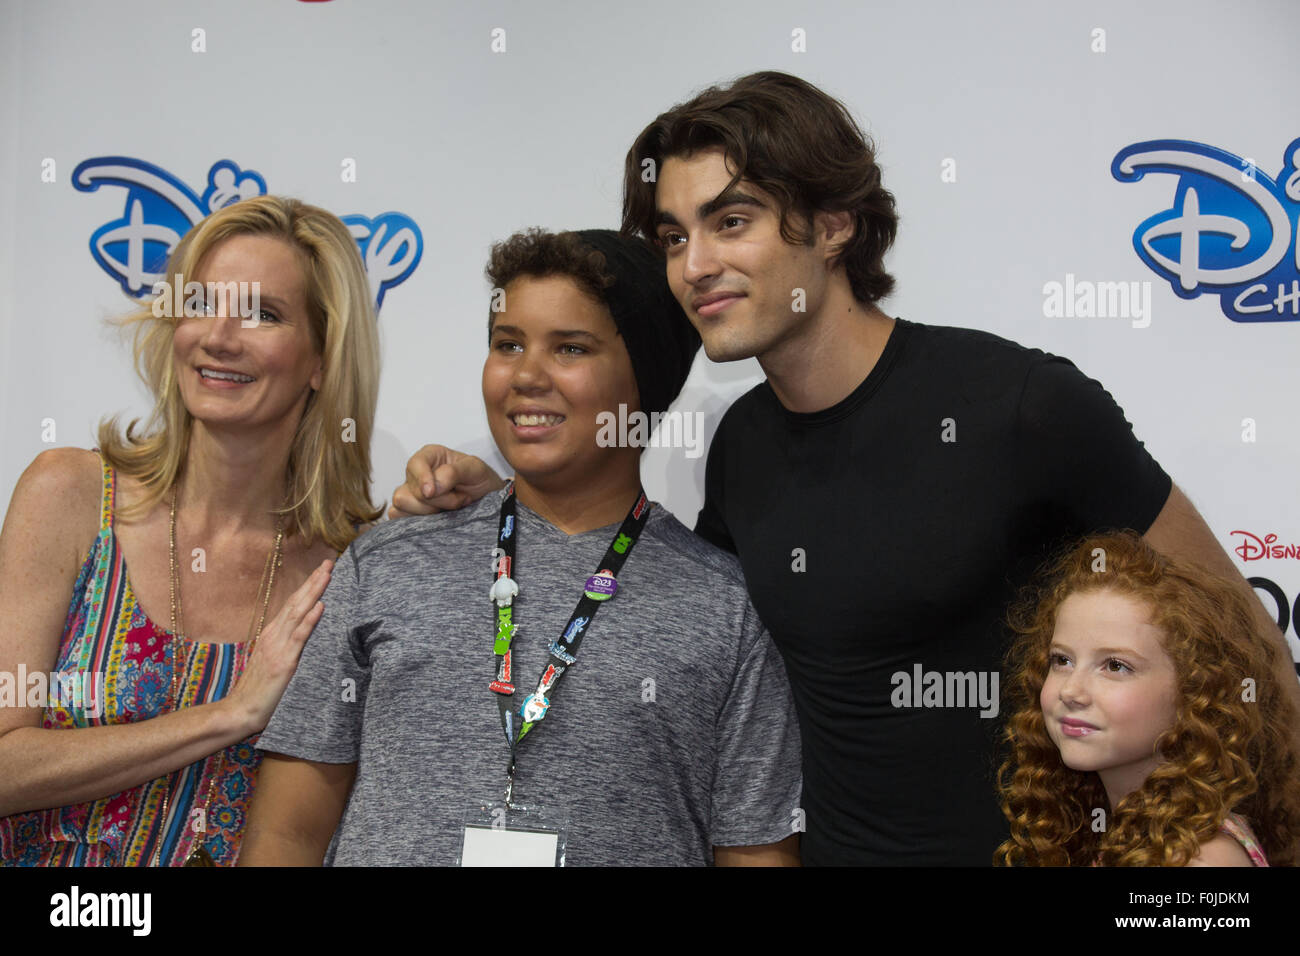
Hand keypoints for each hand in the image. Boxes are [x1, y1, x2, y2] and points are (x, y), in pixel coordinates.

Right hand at [222, 559, 332, 735]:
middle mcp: (274, 635)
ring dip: (314, 592)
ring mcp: (278, 647)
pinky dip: (310, 620)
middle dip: (314, 581)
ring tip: (327, 574)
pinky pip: (299, 637)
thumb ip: (286, 648)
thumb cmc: (258, 691)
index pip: (293, 604)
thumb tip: (302, 638)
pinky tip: (320, 606)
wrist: (239, 711)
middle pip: (297, 602)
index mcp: (273, 634)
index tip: (322, 570)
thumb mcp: (273, 662)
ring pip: (299, 612)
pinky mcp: (284, 662)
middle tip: (329, 561)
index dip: (308, 587)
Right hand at [387, 444, 504, 519]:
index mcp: (429, 456)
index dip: (421, 479)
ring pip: (402, 505)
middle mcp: (416, 474)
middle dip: (436, 500)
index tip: (431, 492)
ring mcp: (412, 494)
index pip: (415, 465)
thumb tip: (432, 486)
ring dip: (430, 512)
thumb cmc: (481, 480)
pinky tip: (440, 518)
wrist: (488, 500)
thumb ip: (453, 473)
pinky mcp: (412, 512)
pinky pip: (401, 518)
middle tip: (461, 499)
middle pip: (407, 491)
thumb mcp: (475, 469)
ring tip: (453, 507)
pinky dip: (421, 522)